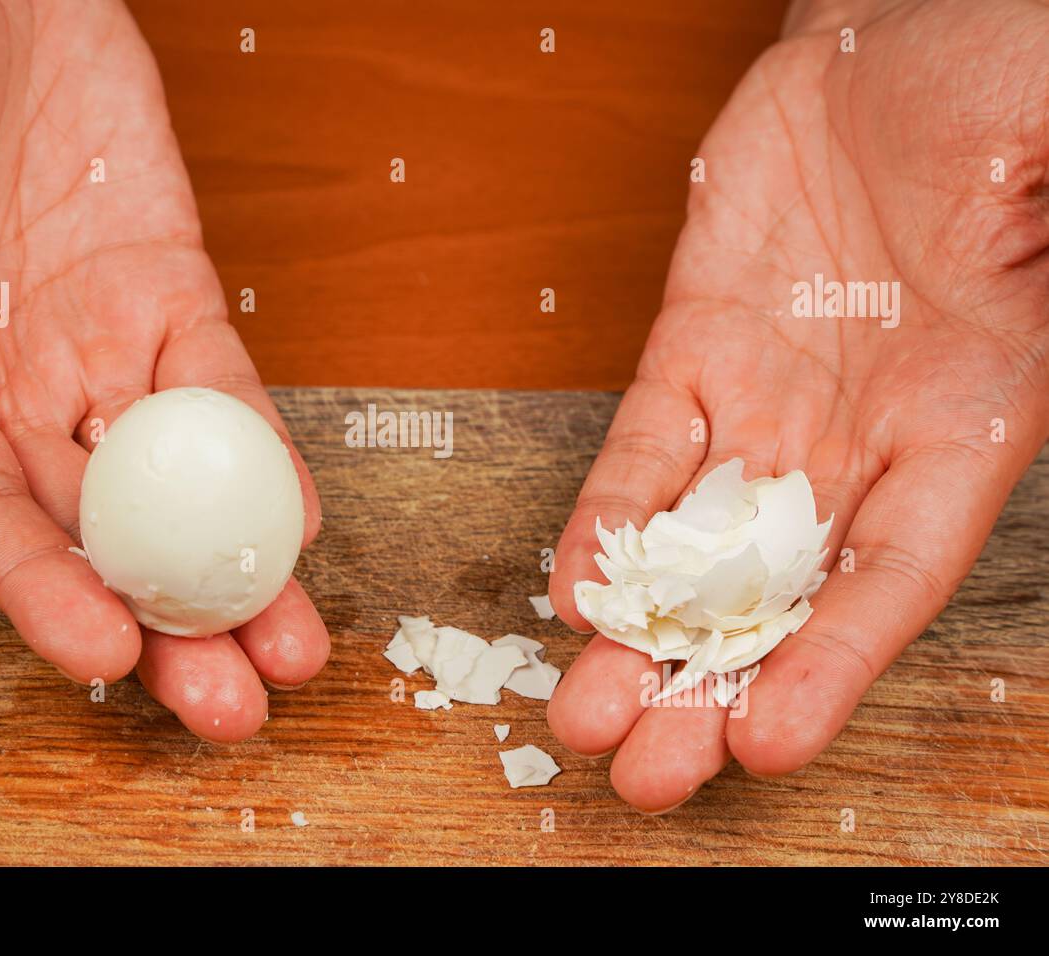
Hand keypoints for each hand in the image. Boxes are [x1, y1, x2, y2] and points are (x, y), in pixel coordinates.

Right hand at [0, 0, 327, 740]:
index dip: (36, 585)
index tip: (102, 653)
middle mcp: (5, 384)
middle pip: (90, 530)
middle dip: (162, 620)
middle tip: (228, 703)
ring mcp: (94, 345)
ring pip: (172, 483)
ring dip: (234, 568)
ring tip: (290, 648)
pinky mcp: (169, 294)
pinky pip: (224, 390)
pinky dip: (265, 456)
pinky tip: (298, 522)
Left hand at [547, 0, 1048, 809]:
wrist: (887, 59)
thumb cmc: (991, 99)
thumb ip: (1043, 244)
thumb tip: (1048, 262)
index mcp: (966, 422)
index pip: (892, 575)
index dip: (832, 665)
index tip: (768, 741)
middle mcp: (861, 440)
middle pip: (778, 595)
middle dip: (707, 688)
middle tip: (643, 772)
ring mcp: (768, 402)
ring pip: (694, 547)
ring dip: (637, 635)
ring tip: (584, 712)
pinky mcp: (692, 355)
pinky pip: (640, 454)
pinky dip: (605, 522)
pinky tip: (574, 587)